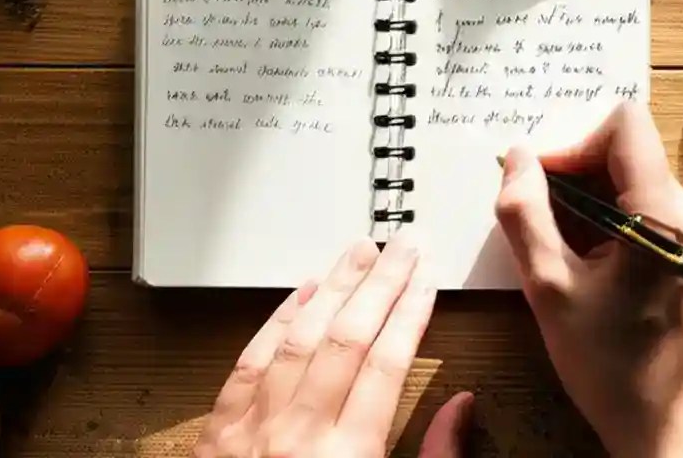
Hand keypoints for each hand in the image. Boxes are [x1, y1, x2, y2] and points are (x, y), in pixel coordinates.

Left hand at [193, 232, 475, 457]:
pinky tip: (298, 295)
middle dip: (379, 283)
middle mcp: (298, 438)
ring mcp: (253, 433)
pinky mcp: (219, 438)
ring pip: (295, 338)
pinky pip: (248, 363)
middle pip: (345, 336)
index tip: (426, 275)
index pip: (388, 361)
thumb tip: (463, 408)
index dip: (411, 309)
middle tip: (402, 244)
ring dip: (330, 288)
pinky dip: (274, 322)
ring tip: (356, 252)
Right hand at [494, 102, 682, 457]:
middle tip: (530, 214)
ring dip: (580, 199)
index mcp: (667, 215)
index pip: (624, 124)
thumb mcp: (549, 287)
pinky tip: (575, 260)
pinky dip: (599, 219)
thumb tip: (516, 156)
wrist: (663, 424)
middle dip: (570, 173)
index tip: (537, 181)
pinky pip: (637, 207)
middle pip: (623, 151)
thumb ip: (525, 213)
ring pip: (626, 179)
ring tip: (550, 246)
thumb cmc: (608, 364)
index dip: (572, 140)